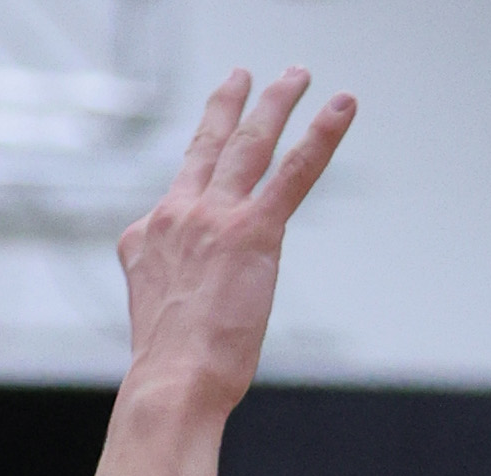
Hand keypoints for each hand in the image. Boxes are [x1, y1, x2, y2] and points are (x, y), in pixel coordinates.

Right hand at [118, 69, 353, 413]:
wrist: (171, 383)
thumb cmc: (169, 368)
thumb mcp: (156, 313)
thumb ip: (171, 287)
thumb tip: (187, 300)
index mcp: (147, 237)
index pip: (176, 194)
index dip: (194, 175)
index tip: (205, 152)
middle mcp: (177, 215)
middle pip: (208, 143)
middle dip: (229, 104)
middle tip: (244, 77)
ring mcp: (214, 217)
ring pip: (250, 142)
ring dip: (277, 101)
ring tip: (296, 76)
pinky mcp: (253, 231)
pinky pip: (293, 171)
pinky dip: (321, 135)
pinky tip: (342, 108)